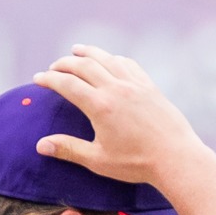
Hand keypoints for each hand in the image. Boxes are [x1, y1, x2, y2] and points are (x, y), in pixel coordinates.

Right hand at [33, 45, 209, 185]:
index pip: (67, 84)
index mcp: (100, 106)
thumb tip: (40, 145)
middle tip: (54, 67)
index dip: (49, 79)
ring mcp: (135, 85)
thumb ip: (69, 150)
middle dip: (64, 63)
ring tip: (76, 51)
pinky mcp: (150, 88)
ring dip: (89, 53)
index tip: (38, 79)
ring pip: (107, 59)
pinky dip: (114, 59)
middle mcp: (116, 89)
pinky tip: (111, 60)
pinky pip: (129, 65)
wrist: (177, 159)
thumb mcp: (99, 160)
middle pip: (84, 65)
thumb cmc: (138, 163)